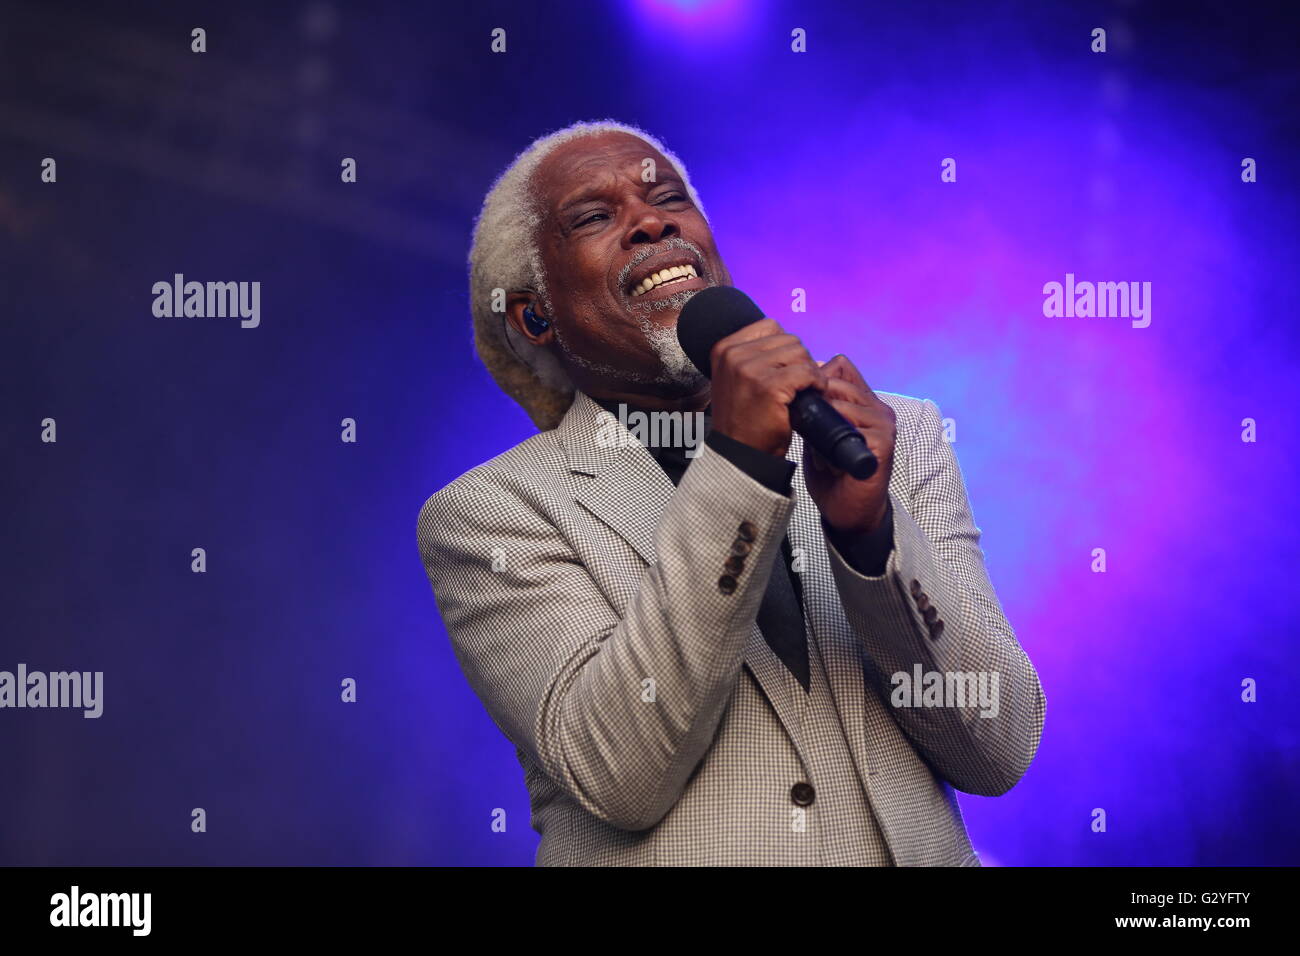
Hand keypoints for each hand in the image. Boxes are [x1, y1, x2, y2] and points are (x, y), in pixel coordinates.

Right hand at [709, 318, 828, 458]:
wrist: (740, 454)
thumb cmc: (745, 421)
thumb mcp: (738, 379)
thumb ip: (757, 356)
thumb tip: (797, 345)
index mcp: (723, 348)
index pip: (770, 326)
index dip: (785, 349)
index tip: (785, 371)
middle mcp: (733, 354)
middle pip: (788, 339)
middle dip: (799, 361)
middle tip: (798, 386)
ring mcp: (749, 369)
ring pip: (800, 353)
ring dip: (809, 372)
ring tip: (802, 392)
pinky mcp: (769, 386)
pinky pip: (807, 372)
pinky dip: (816, 384)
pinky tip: (811, 396)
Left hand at [801, 354, 895, 534]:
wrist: (846, 509)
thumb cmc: (831, 471)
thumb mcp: (818, 432)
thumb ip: (814, 408)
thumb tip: (795, 384)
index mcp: (864, 401)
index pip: (840, 366)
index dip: (815, 378)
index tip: (800, 401)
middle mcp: (878, 408)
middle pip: (838, 380)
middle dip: (814, 401)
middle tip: (805, 430)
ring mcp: (884, 424)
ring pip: (841, 401)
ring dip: (820, 425)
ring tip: (818, 450)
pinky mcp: (883, 443)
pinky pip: (850, 425)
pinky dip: (830, 443)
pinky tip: (827, 461)